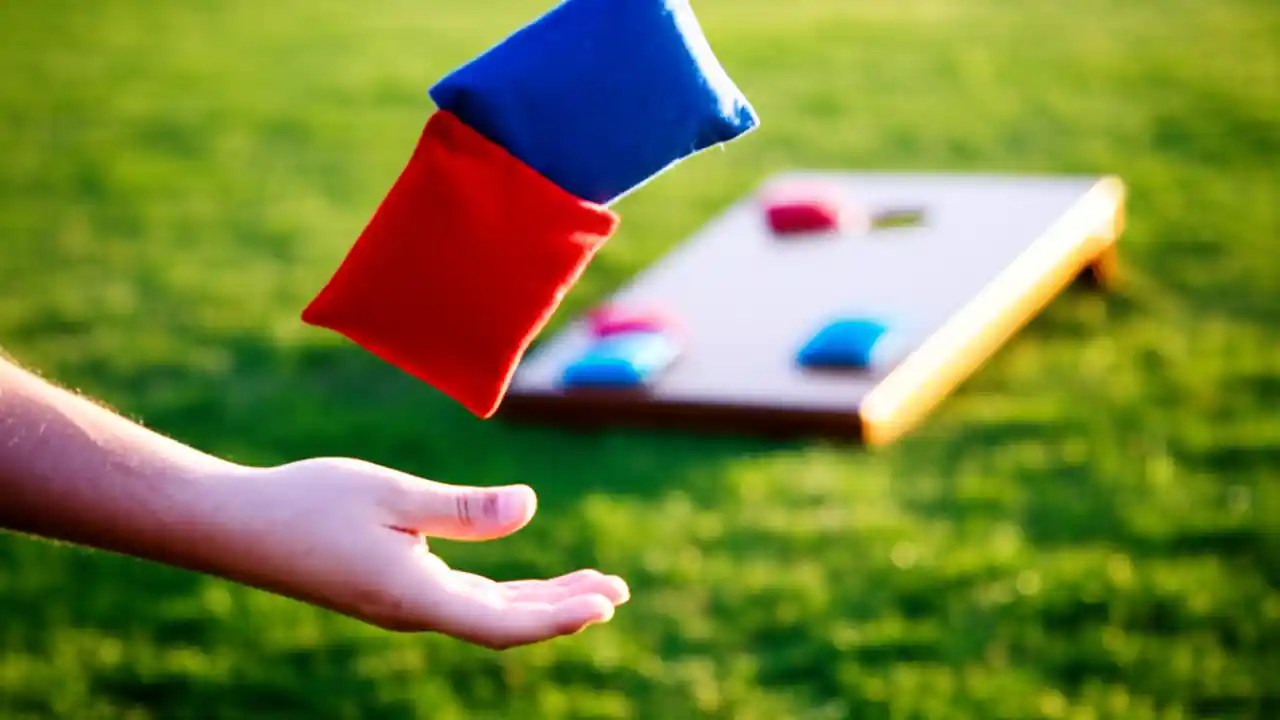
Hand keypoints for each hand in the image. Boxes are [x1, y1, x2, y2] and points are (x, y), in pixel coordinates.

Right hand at [197, 458, 628, 648]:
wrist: (234, 525)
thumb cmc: (308, 501)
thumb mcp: (391, 493)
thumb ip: (463, 508)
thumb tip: (531, 508)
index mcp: (417, 596)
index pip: (507, 620)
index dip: (562, 614)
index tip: (607, 602)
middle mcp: (414, 611)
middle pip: (507, 620)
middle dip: (566, 607)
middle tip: (618, 592)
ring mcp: (401, 605)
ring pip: (487, 610)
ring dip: (540, 599)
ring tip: (589, 586)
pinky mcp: (390, 590)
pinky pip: (462, 598)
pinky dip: (504, 591)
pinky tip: (522, 579)